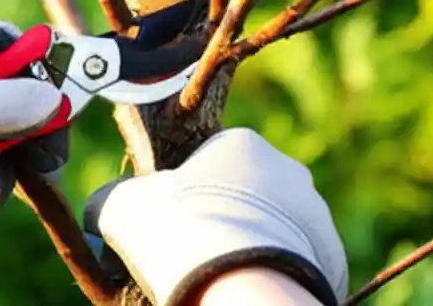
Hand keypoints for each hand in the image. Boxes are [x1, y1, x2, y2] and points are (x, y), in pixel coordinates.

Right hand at [84, 128, 347, 305]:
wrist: (238, 282)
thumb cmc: (177, 231)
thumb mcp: (124, 206)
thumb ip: (112, 198)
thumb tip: (100, 208)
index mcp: (241, 144)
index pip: (213, 160)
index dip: (190, 192)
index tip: (175, 222)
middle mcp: (287, 169)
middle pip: (249, 192)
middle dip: (226, 217)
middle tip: (199, 252)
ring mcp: (315, 212)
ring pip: (276, 227)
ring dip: (253, 245)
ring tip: (227, 278)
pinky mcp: (332, 254)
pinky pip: (298, 261)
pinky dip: (276, 273)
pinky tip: (251, 289)